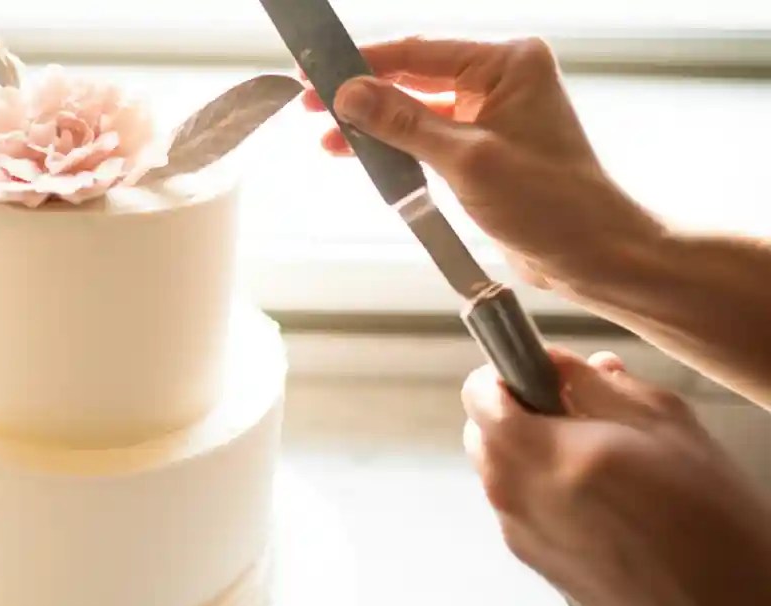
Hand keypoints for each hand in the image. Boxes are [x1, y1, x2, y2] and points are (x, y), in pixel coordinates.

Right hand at [302, 36, 664, 289]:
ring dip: (375, 122)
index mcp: (509, 63)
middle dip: (363, 92)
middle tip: (312, 104)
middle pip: (414, 75)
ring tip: (330, 137)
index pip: (419, 51)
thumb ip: (403, 123)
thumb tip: (350, 94)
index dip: (363, 62)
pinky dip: (395, 145)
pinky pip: (428, 135)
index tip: (316, 71)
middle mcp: (502, 79)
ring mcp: (493, 113)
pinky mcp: (484, 147)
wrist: (593, 254)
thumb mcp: (467, 160)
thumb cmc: (552, 203)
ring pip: (416, 107)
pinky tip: (362, 153)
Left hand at [463, 348, 770, 605]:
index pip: (479, 398)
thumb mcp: (664, 420)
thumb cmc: (708, 511)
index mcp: (548, 455)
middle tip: (569, 414)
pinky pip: (518, 510)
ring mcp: (521, 536)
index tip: (531, 373)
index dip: (501, 376)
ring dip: (527, 455)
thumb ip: (595, 383)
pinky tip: (596, 502)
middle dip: (512, 416)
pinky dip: (540, 493)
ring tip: (593, 460)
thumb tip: (551, 363)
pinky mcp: (534, 564)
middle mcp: (520, 498)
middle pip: (481, 437)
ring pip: (498, 474)